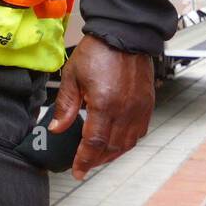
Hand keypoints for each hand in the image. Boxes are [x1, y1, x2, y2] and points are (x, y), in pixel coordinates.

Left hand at [50, 34, 154, 180]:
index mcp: (104, 104)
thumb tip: (57, 128)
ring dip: (112, 154)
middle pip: (111, 147)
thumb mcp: (72, 76)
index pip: (93, 142)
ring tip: (97, 156)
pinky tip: (116, 142)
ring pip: (128, 143)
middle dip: (96, 160)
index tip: (77, 171)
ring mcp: (139, 109)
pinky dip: (127, 142)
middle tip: (83, 164)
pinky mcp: (147, 105)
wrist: (123, 34)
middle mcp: (125, 111)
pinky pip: (139, 132)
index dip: (84, 160)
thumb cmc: (97, 51)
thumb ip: (66, 105)